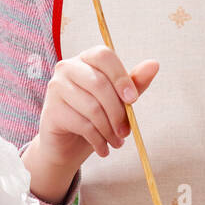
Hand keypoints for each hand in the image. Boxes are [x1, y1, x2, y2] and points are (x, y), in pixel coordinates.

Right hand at [33, 46, 159, 173]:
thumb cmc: (94, 117)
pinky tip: (103, 148)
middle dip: (118, 112)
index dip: (121, 77)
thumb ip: (134, 83)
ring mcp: (56, 88)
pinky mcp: (51, 110)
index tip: (133, 100)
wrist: (66, 145)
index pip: (104, 56)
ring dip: (110, 130)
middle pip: (99, 84)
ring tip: (117, 143)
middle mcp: (67, 68)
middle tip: (127, 131)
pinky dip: (98, 140)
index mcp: (86, 59)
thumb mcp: (117, 100)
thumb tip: (154, 64)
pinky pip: (82, 124)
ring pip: (92, 107)